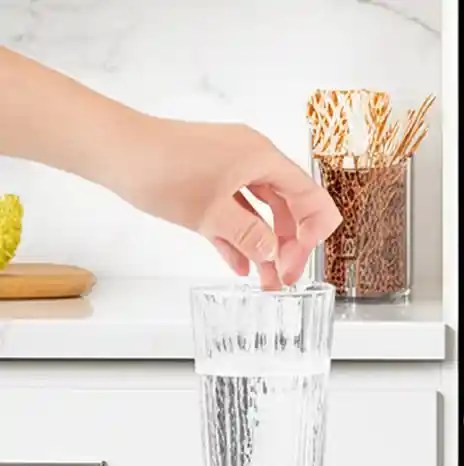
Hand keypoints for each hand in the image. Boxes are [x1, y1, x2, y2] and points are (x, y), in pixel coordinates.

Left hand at [109, 119, 341, 287]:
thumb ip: (249, 236)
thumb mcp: (211, 214)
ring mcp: (230, 164)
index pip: (310, 197)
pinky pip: (236, 206)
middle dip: (287, 244)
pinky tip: (238, 262)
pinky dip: (239, 233)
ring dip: (263, 244)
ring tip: (263, 279)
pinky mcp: (210, 173)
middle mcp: (252, 157)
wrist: (111, 148)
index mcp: (263, 158)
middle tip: (281, 277)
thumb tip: (273, 255)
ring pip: (261, 209)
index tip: (297, 262)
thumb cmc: (160, 170)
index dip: (312, 233)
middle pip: (288, 205)